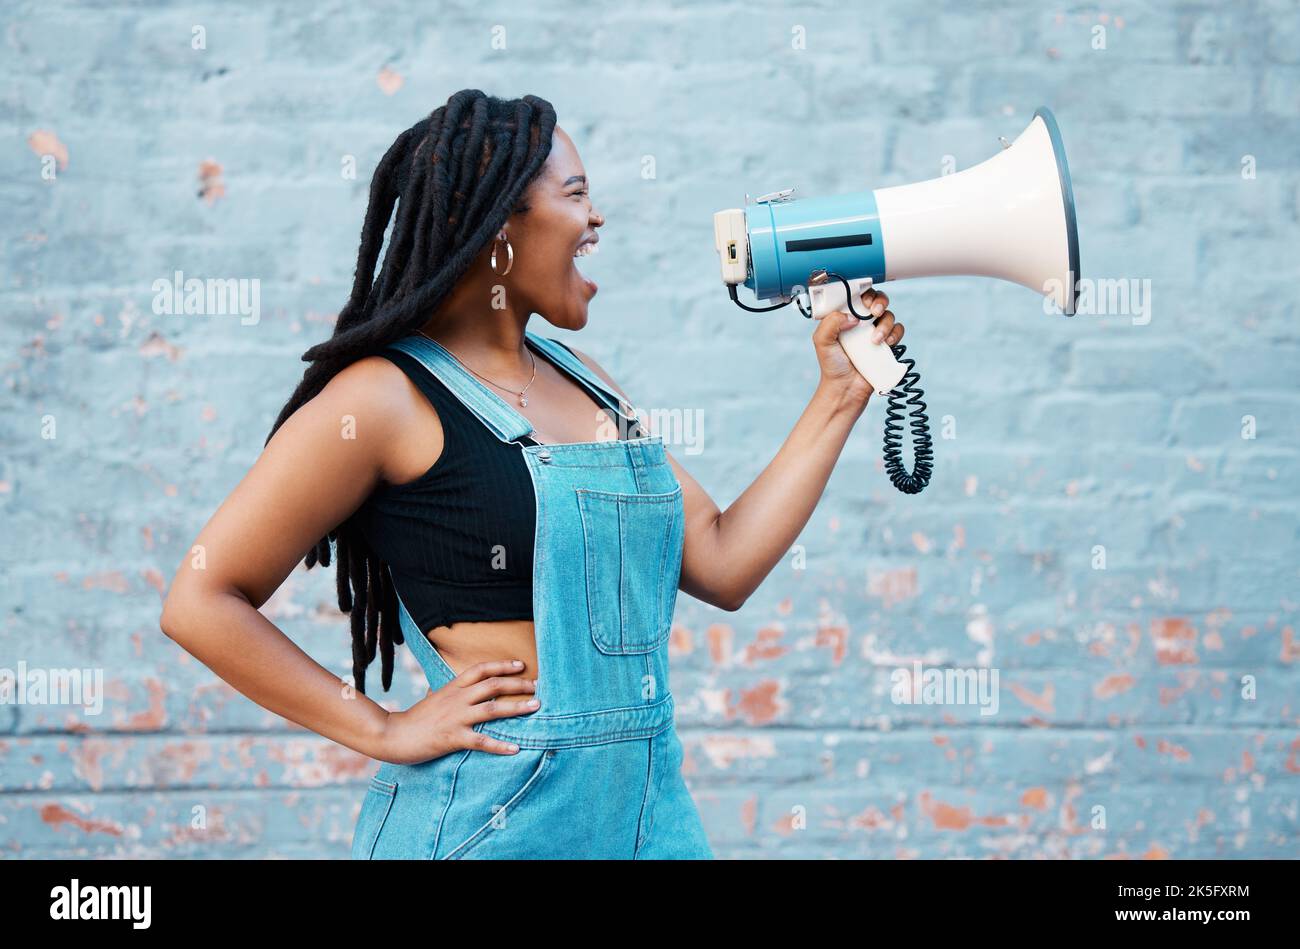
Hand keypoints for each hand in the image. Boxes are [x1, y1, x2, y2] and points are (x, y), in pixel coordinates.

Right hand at [374, 659, 538, 763]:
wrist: (393, 735)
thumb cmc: (415, 719)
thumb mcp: (434, 698)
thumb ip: (450, 692)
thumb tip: (461, 687)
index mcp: (452, 687)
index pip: (480, 669)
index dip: (501, 665)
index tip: (520, 665)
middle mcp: (457, 699)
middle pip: (492, 685)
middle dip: (517, 684)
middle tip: (537, 685)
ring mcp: (455, 718)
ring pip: (492, 709)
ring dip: (516, 707)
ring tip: (535, 706)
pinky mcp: (452, 738)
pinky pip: (481, 741)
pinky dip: (500, 745)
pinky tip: (516, 749)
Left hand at [812, 287, 903, 404]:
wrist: (846, 389)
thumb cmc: (832, 365)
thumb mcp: (822, 341)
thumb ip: (830, 322)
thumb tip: (853, 316)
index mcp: (845, 316)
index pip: (857, 295)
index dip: (863, 291)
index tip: (864, 298)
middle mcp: (861, 322)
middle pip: (877, 299)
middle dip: (880, 300)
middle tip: (874, 312)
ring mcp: (875, 332)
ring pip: (889, 314)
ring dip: (885, 323)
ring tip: (875, 340)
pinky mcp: (887, 344)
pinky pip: (898, 330)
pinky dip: (895, 333)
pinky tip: (886, 343)